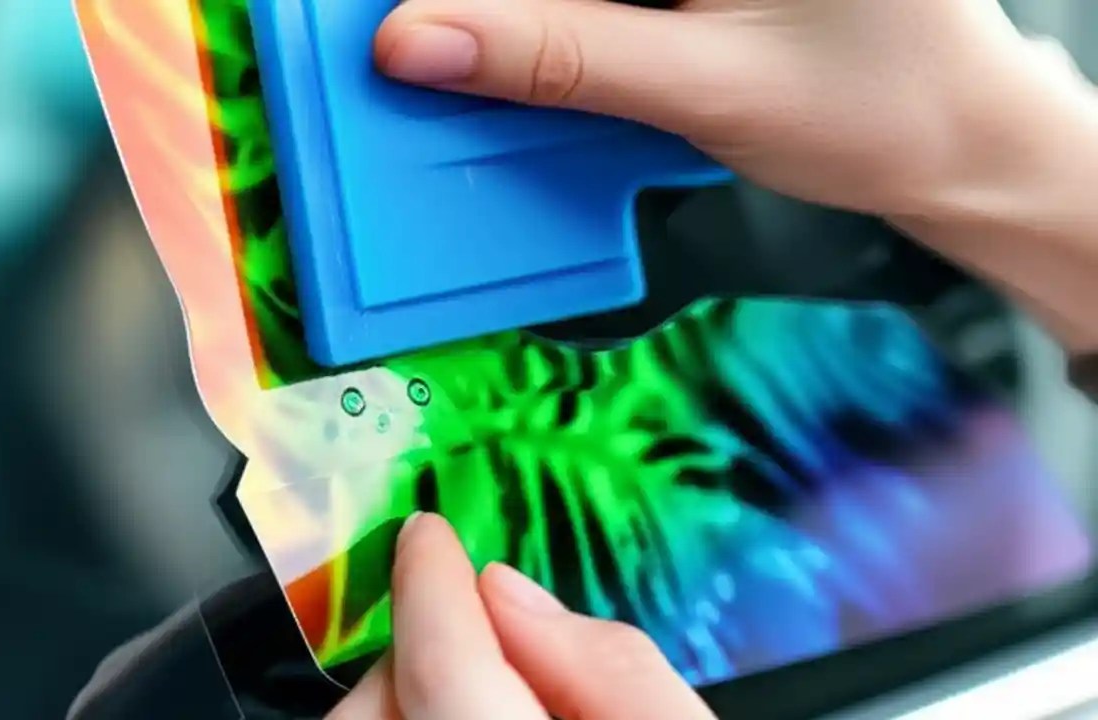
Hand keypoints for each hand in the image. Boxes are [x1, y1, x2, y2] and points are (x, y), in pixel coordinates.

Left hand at [327, 513, 715, 719]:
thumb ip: (609, 665)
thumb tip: (508, 592)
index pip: (438, 658)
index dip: (429, 582)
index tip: (426, 534)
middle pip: (378, 693)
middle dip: (421, 644)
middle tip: (484, 629)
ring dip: (411, 686)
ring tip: (495, 688)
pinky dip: (408, 717)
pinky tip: (467, 715)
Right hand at [374, 0, 1097, 351]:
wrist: (957, 150)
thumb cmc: (878, 109)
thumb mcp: (700, 84)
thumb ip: (554, 56)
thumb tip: (420, 40)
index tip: (396, 19)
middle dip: (496, 17)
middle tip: (418, 50)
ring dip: (524, 23)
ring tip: (459, 56)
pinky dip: (563, 23)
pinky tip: (532, 55)